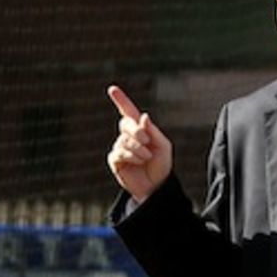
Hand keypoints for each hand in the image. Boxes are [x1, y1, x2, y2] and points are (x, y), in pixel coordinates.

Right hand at [106, 84, 172, 201]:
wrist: (156, 187)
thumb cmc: (161, 166)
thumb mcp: (163, 147)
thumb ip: (154, 131)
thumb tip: (143, 116)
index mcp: (140, 131)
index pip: (128, 112)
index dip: (121, 100)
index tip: (112, 89)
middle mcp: (128, 137)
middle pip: (126, 124)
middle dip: (136, 131)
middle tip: (146, 140)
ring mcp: (120, 148)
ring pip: (124, 140)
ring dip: (138, 149)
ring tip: (146, 158)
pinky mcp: (115, 160)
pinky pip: (119, 153)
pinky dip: (131, 156)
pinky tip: (138, 162)